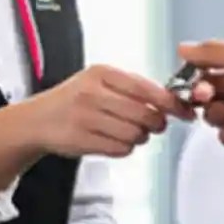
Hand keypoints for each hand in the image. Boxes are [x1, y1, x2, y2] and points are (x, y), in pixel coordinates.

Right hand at [24, 64, 194, 157]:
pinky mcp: (82, 140)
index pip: (146, 88)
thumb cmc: (74, 99)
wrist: (37, 120)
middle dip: (156, 123)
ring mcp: (86, 117)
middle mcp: (93, 93)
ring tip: (126, 131)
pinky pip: (120, 149)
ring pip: (135, 134)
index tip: (186, 111)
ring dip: (139, 137)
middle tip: (153, 124)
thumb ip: (131, 88)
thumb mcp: (98, 81)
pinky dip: (123, 148)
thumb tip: (171, 102)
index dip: (171, 102)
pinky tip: (111, 139)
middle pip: (145, 114)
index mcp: (102, 73)